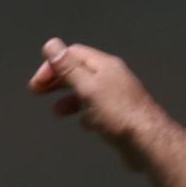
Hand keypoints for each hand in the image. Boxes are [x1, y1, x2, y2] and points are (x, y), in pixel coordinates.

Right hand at [28, 37, 162, 168]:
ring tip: (57, 112)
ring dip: (70, 98)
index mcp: (105, 66)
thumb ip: (69, 67)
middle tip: (37, 92)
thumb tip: (51, 43)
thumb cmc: (117, 114)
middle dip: (57, 80)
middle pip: (80, 71)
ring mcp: (118, 97)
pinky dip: (86, 113)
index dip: (52, 64)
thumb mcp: (88, 88)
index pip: (73, 54)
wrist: (148, 143)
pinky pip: (99, 109)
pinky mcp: (121, 116)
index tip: (37, 83)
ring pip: (88, 91)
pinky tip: (83, 124)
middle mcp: (113, 77)